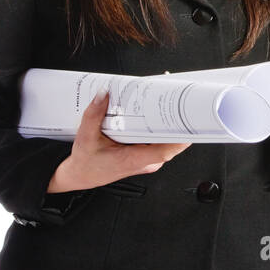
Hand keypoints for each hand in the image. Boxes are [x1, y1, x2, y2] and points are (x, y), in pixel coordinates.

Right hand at [47, 89, 191, 192]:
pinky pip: (159, 141)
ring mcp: (147, 160)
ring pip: (166, 140)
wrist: (81, 175)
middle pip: (169, 141)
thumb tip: (104, 94)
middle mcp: (145, 162)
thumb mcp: (85, 137)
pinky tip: (157, 112)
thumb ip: (94, 114)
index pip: (165, 151)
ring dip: (168, 122)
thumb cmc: (86, 162)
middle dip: (175, 120)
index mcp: (133, 160)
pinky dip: (159, 126)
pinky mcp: (146, 156)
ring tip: (168, 101)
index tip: (187, 121)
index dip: (179, 137)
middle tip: (178, 99)